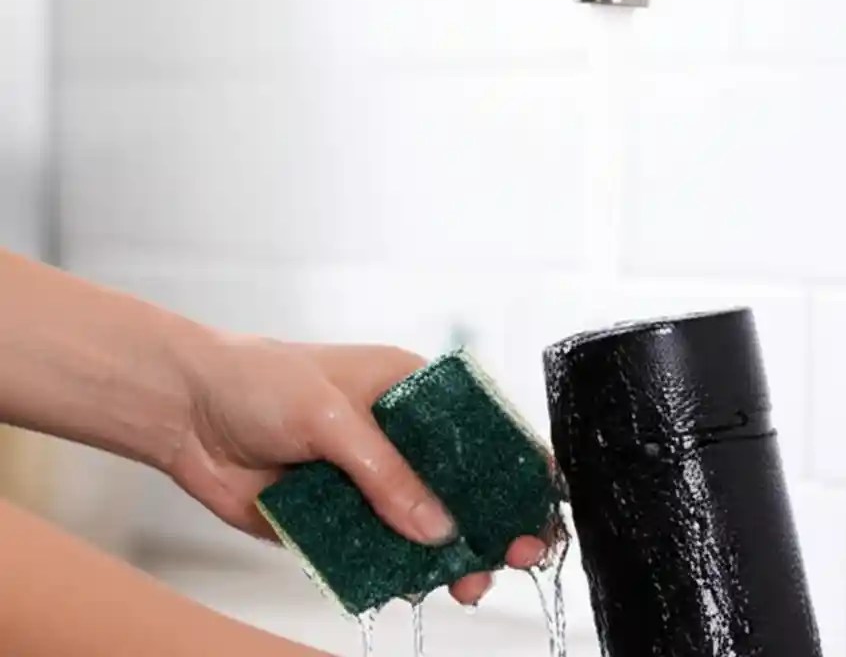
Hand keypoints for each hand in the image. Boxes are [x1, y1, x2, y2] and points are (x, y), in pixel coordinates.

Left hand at [167, 335, 543, 604]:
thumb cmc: (256, 382)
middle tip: (516, 552)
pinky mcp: (342, 519)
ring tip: (469, 582)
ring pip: (429, 527)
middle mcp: (400, 440)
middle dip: (494, 521)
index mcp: (413, 393)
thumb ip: (386, 472)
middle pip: (464, 486)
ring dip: (454, 556)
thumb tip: (436, 527)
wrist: (182, 412)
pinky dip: (403, 572)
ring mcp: (373, 482)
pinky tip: (419, 585)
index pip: (481, 427)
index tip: (541, 498)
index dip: (516, 463)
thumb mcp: (330, 415)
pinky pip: (383, 552)